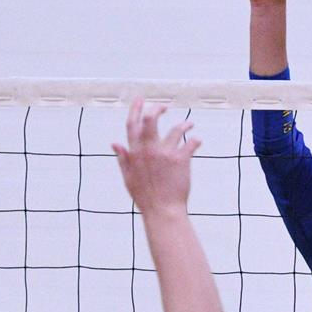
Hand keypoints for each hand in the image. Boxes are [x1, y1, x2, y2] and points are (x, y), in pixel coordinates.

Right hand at [113, 99, 200, 216]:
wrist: (163, 211)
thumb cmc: (145, 197)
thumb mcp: (128, 178)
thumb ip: (122, 159)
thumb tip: (114, 143)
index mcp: (134, 153)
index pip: (132, 125)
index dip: (136, 109)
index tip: (140, 99)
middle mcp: (148, 149)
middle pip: (151, 119)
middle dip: (158, 109)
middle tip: (164, 107)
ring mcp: (165, 153)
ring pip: (176, 129)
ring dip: (184, 124)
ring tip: (189, 124)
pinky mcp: (180, 159)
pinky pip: (191, 143)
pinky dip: (195, 141)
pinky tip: (197, 141)